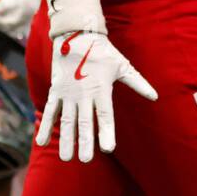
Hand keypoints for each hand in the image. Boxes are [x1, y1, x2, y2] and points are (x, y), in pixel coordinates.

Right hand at [36, 30, 157, 162]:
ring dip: (65, 139)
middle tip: (84, 160)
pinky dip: (45, 126)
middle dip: (84, 142)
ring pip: (66, 120)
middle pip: (84, 121)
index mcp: (102, 89)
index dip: (106, 132)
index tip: (107, 148)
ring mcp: (68, 93)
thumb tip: (155, 96)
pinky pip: (49, 111)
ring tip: (66, 157)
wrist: (78, 35)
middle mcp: (84, 93)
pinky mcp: (56, 91)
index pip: (105, 115)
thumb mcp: (123, 66)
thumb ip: (138, 83)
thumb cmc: (104, 53)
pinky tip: (41, 143)